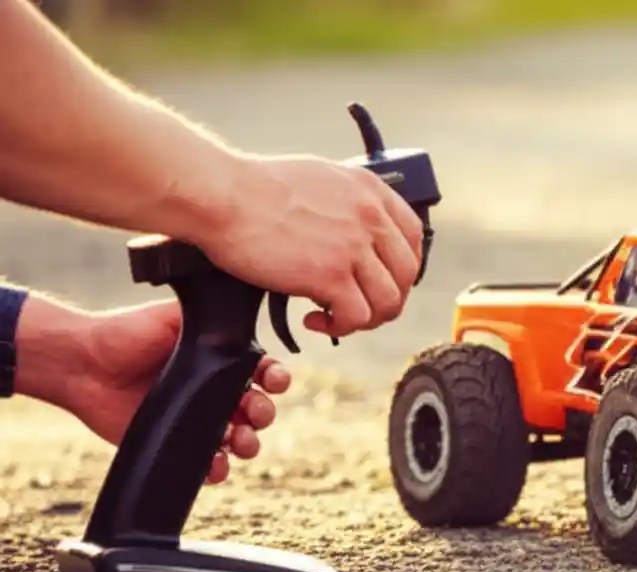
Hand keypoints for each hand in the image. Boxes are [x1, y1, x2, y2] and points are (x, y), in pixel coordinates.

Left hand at [73, 301, 289, 483]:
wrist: (84, 365)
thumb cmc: (125, 334)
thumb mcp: (172, 318)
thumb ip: (209, 321)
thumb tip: (241, 320)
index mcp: (220, 362)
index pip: (261, 372)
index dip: (275, 377)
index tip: (275, 379)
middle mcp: (214, 392)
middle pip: (257, 409)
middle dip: (264, 413)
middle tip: (254, 412)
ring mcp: (198, 421)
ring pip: (240, 439)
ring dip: (249, 443)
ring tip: (238, 440)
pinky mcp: (177, 445)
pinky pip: (207, 464)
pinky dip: (218, 468)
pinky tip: (215, 463)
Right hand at [193, 154, 423, 340]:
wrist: (223, 195)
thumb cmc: (254, 187)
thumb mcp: (319, 179)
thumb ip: (346, 204)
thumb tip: (353, 231)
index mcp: (370, 190)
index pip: (413, 237)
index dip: (401, 267)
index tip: (381, 280)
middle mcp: (370, 217)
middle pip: (406, 275)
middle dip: (385, 299)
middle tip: (356, 306)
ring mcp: (353, 246)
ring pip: (389, 301)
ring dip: (365, 319)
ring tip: (335, 317)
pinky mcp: (331, 275)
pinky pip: (356, 317)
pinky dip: (339, 327)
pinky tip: (314, 320)